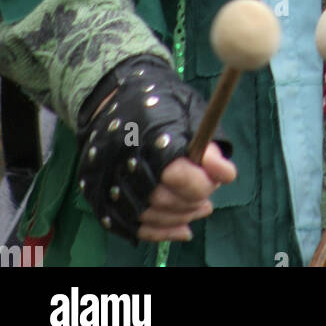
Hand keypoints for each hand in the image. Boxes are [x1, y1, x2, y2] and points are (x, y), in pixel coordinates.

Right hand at [76, 55, 234, 244]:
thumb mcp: (190, 111)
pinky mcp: (98, 194)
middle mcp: (122, 158)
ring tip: (199, 209)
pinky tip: (180, 228)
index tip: (219, 179)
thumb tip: (227, 176)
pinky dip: (157, 231)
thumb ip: (209, 145)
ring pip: (147, 216)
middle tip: (209, 196)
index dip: (202, 183)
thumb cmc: (161, 101)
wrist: (116, 94)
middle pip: (162, 199)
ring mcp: (106, 178)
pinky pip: (129, 225)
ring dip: (179, 218)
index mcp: (147, 134)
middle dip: (193, 202)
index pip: (176, 175)